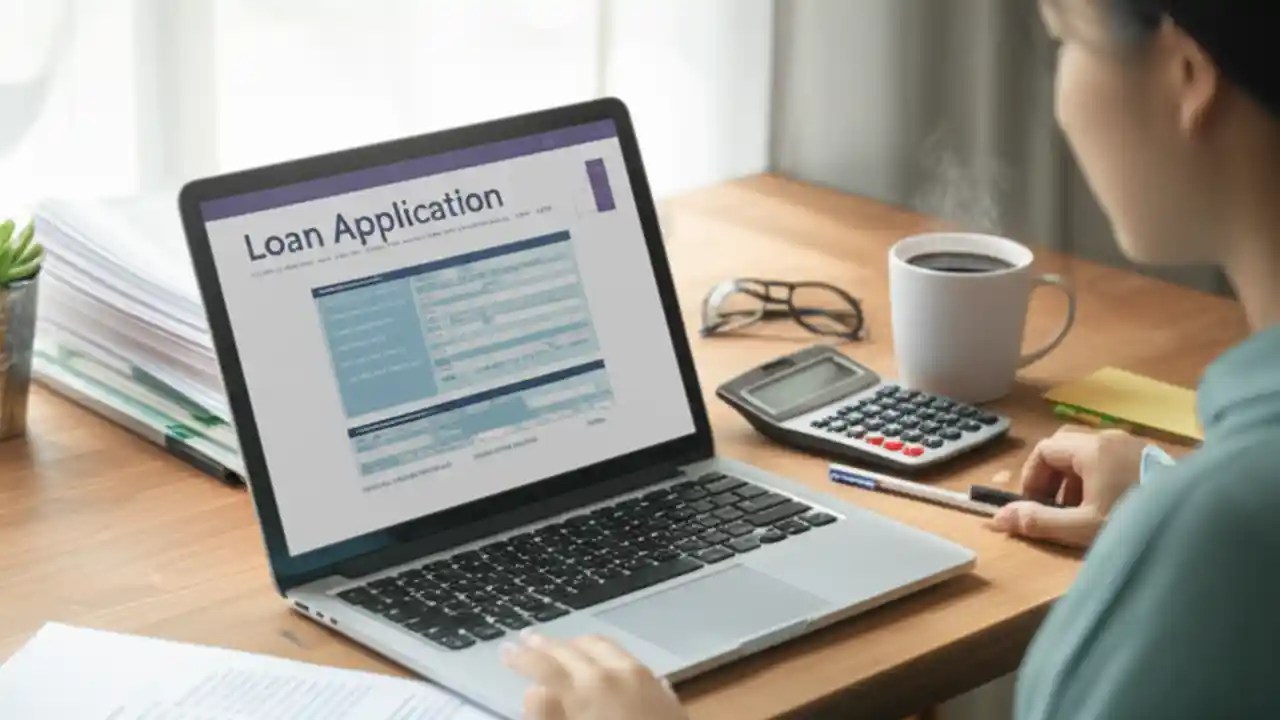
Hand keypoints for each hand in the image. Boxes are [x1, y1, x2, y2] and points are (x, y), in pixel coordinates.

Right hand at [501, 631, 688, 719]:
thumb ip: (548, 718)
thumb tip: (533, 691)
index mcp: (585, 691)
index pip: (544, 665)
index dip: (520, 658)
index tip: (503, 650)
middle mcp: (612, 674)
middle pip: (571, 649)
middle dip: (545, 644)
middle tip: (525, 639)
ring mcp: (641, 677)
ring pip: (602, 646)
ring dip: (576, 644)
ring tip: (561, 646)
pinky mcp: (662, 686)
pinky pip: (626, 657)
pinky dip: (605, 654)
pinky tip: (603, 662)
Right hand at [990, 426, 1145, 547]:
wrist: (1199, 525)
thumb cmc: (1133, 521)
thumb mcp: (1082, 528)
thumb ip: (1039, 521)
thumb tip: (998, 518)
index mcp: (1091, 449)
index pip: (1043, 450)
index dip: (1031, 478)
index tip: (1034, 506)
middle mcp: (1111, 438)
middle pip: (1066, 447)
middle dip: (1053, 478)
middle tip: (1056, 508)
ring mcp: (1134, 445)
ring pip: (1090, 453)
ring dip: (1076, 480)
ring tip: (1083, 512)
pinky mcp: (1152, 457)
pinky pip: (1112, 459)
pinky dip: (1100, 478)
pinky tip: (1111, 506)